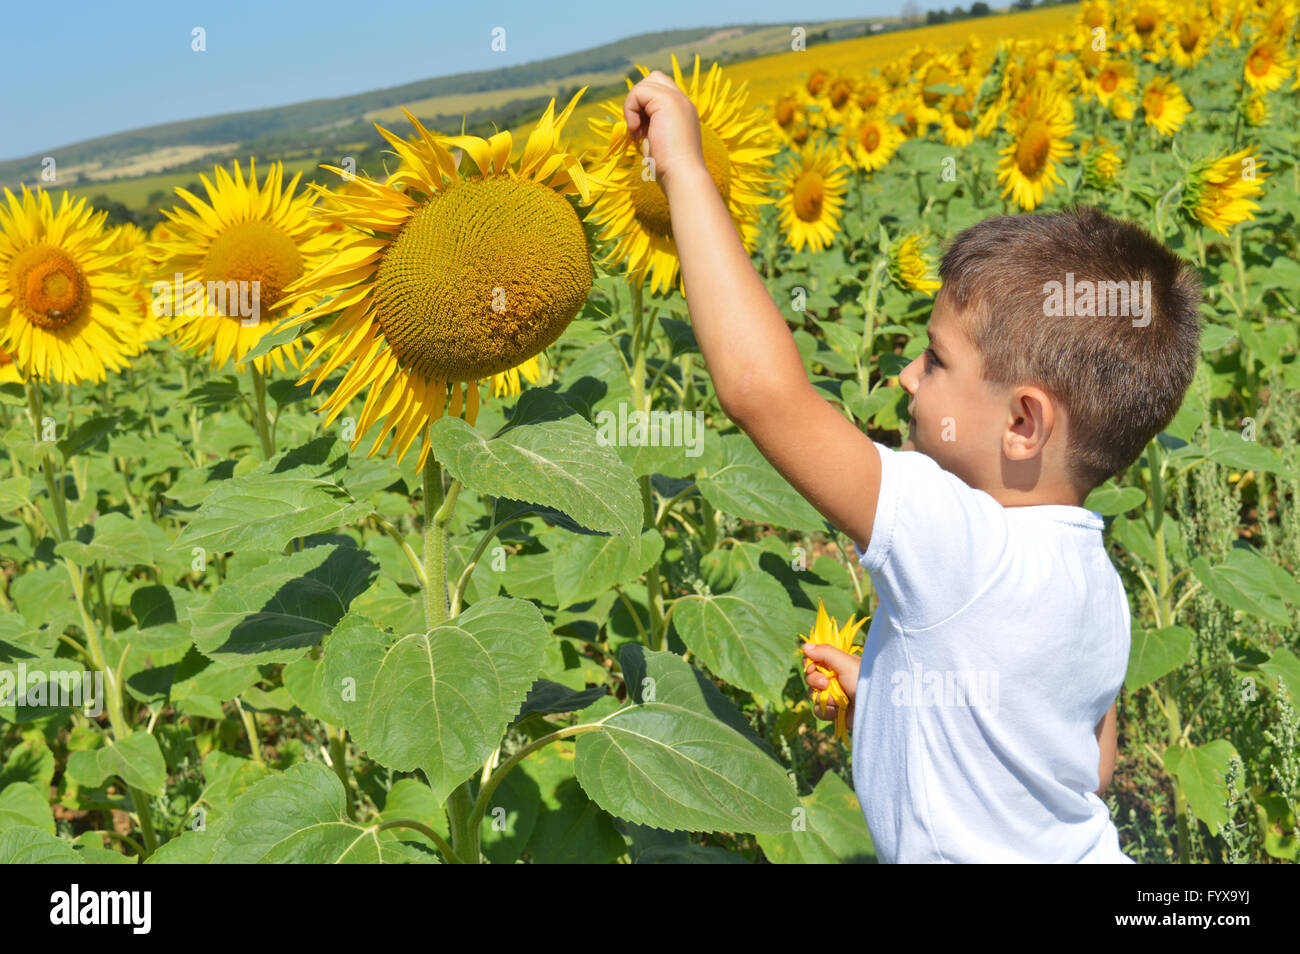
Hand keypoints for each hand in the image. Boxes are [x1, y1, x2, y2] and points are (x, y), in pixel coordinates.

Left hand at [622, 70, 706, 190]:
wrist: (683, 176)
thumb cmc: (670, 169)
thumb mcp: (658, 141)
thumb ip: (650, 125)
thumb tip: (634, 118)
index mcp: (683, 111)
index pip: (660, 90)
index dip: (644, 105)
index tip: (641, 132)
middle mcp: (683, 101)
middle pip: (653, 79)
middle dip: (638, 99)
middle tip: (638, 127)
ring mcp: (677, 99)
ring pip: (645, 84)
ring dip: (633, 107)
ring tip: (637, 131)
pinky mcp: (667, 100)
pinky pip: (639, 92)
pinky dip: (630, 110)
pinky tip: (637, 131)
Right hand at [801, 643, 861, 729]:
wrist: (875, 711)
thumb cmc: (864, 683)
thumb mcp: (846, 664)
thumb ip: (826, 653)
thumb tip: (805, 646)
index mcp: (838, 664)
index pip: (815, 659)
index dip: (810, 663)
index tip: (812, 665)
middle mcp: (834, 678)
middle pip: (810, 676)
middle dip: (815, 681)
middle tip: (826, 683)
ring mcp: (833, 695)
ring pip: (812, 694)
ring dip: (824, 697)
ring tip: (839, 700)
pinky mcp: (833, 711)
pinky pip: (818, 710)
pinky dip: (826, 711)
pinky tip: (838, 711)